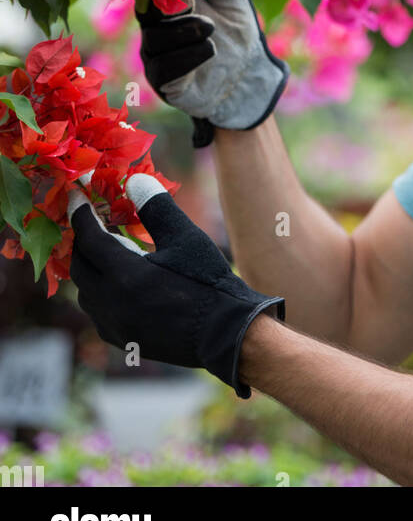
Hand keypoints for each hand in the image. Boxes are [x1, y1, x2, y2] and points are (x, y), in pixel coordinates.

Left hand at [68, 174, 284, 397]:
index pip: (89, 237)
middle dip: (83, 240)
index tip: (77, 194)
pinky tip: (119, 283)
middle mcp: (111, 303)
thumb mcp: (185, 237)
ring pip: (86, 292)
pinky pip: (98, 312)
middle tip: (93, 220)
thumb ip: (156, 207)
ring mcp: (114, 326)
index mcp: (124, 275)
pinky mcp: (123, 340)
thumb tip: (134, 180)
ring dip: (90, 268)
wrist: (226, 333)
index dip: (80, 212)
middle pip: (80, 266)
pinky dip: (100, 292)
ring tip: (107, 250)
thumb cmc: (207, 281)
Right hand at [137, 0, 288, 146]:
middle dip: (166, 0)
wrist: (249, 74)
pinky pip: (165, 68)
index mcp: (163, 3)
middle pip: (147, 10)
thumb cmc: (236, 29)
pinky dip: (189, 56)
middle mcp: (153, 28)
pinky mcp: (164, 83)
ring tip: (212, 29)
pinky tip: (211, 49)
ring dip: (186, 30)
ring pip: (156, 39)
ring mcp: (155, 56)